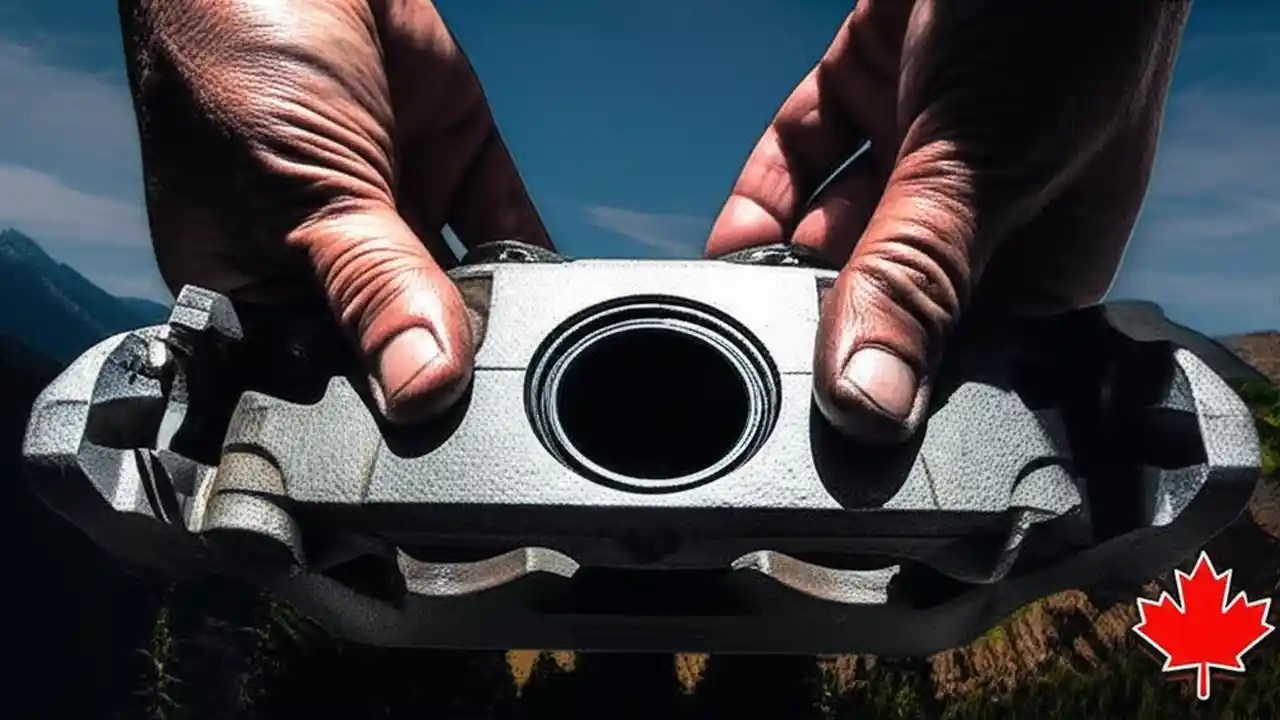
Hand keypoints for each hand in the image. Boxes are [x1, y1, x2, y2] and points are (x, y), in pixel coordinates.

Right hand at [118, 0, 548, 422]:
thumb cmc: (236, 57)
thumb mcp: (297, 196)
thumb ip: (371, 291)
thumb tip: (424, 389)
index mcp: (259, 288)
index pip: (330, 380)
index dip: (383, 405)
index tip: (438, 426)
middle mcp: (333, 261)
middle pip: (407, 342)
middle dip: (447, 363)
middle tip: (490, 388)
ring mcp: (402, 212)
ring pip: (465, 293)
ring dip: (497, 316)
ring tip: (530, 348)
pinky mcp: (457, 164)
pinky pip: (508, 228)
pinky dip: (536, 261)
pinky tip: (555, 296)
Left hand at [706, 0, 1188, 441]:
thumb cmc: (1070, 19)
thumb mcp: (988, 170)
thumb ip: (916, 278)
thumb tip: (870, 400)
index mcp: (1044, 257)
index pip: (951, 353)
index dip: (885, 376)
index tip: (820, 406)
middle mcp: (980, 212)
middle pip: (878, 293)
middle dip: (819, 319)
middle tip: (758, 351)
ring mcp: (919, 149)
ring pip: (829, 230)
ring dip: (778, 266)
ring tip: (732, 303)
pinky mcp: (868, 88)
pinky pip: (802, 160)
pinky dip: (763, 197)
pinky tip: (730, 248)